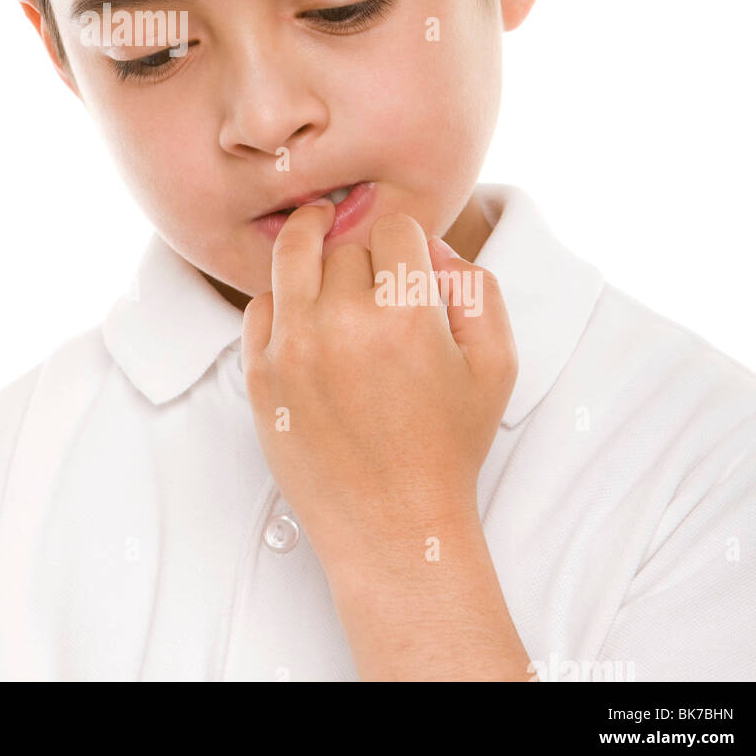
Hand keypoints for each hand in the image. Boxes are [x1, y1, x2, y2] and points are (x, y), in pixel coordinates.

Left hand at [239, 204, 517, 575]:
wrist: (394, 527)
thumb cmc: (448, 446)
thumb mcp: (496, 365)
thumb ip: (476, 288)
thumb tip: (429, 246)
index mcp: (407, 316)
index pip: (394, 229)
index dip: (404, 241)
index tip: (405, 262)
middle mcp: (343, 324)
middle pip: (345, 247)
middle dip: (364, 259)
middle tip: (376, 291)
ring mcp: (293, 348)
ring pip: (292, 257)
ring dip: (310, 249)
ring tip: (318, 235)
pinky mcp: (259, 374)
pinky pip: (260, 305)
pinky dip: (281, 302)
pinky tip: (303, 316)